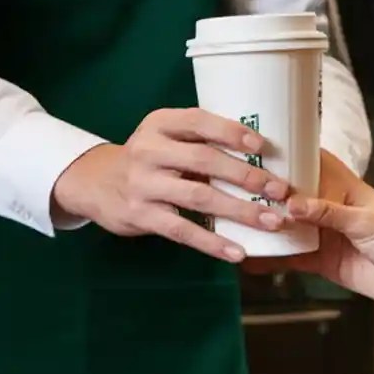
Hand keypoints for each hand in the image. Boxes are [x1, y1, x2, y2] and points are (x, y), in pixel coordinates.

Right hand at [52, 108, 290, 262]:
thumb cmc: (147, 158)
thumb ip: (198, 140)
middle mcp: (149, 150)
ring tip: (271, 220)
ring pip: (199, 197)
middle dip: (246, 175)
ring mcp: (143, 184)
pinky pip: (183, 230)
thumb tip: (260, 154)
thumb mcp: (164, 137)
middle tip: (279, 190)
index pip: (199, 121)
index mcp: (159, 123)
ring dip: (240, 210)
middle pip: (204, 160)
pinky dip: (212, 242)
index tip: (262, 146)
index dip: (231, 132)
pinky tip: (237, 251)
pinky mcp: (141, 216)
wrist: (94, 183)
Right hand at [247, 153, 373, 309]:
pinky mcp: (320, 260)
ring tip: (232, 220)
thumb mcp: (365, 221)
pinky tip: (248, 257)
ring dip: (264, 224)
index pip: (312, 160)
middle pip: (290, 193)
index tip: (257, 145)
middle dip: (266, 191)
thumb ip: (329, 212)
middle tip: (232, 186)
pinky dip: (271, 258)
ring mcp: (322, 233)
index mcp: (342, 186)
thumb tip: (292, 203)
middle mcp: (327, 206)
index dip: (288, 152)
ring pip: (285, 224)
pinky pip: (290, 256)